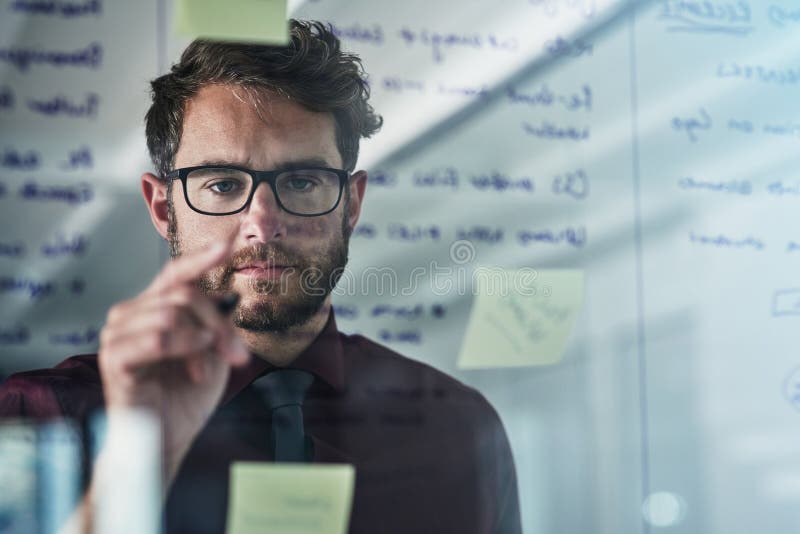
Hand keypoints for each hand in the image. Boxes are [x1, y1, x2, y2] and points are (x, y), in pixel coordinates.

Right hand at [98, 243, 249, 480]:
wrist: (167, 439)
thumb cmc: (186, 397)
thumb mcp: (213, 352)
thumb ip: (217, 322)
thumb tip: (231, 293)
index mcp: (155, 307)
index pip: (176, 272)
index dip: (203, 257)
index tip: (230, 243)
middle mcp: (132, 313)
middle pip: (184, 294)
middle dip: (218, 322)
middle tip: (238, 354)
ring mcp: (118, 333)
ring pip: (172, 313)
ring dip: (203, 341)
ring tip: (206, 369)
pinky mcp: (114, 358)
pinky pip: (156, 338)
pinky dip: (184, 346)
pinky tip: (195, 365)